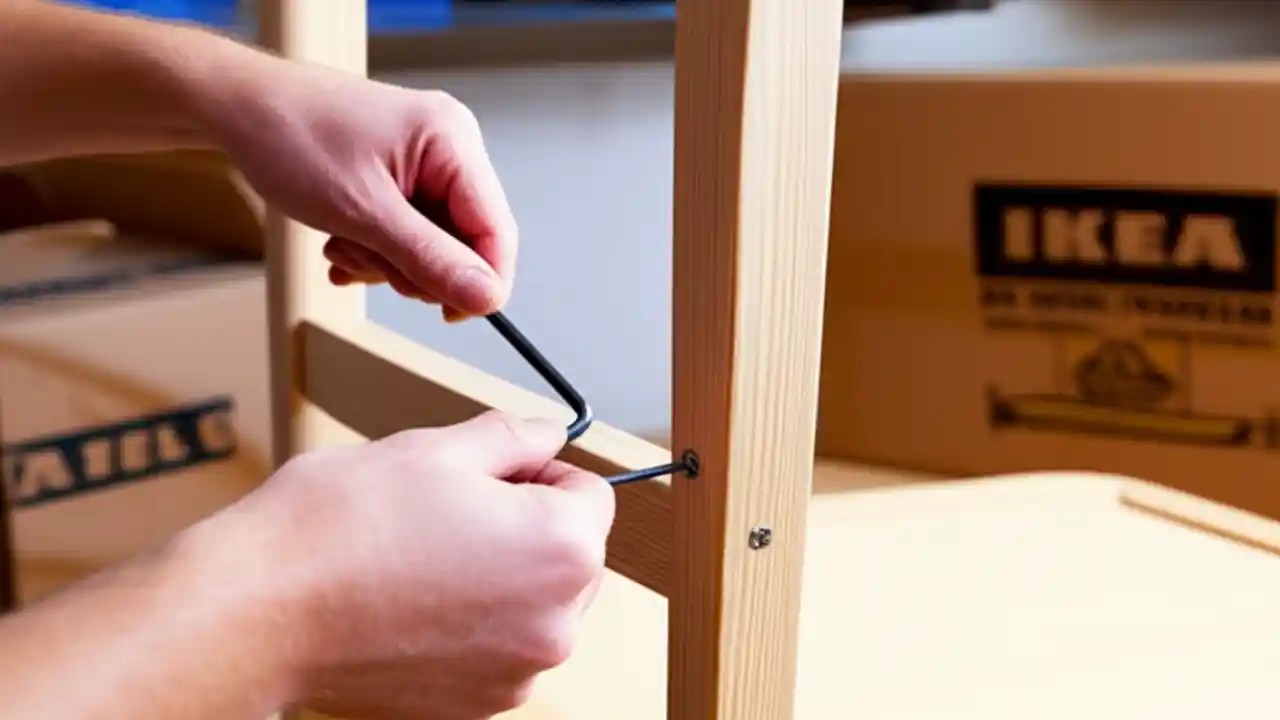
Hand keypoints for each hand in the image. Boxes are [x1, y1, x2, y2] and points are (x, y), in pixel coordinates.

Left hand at [201, 50, 515, 319]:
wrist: (235, 107)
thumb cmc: (290, 138)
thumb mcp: (364, 212)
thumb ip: (431, 258)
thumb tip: (486, 296)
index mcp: (452, 141)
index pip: (496, 229)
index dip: (482, 280)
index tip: (451, 315)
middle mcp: (446, 147)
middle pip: (464, 241)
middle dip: (413, 265)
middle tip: (368, 257)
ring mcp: (422, 161)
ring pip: (431, 245)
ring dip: (385, 260)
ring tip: (344, 242)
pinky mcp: (398, 175)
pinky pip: (407, 233)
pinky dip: (375, 249)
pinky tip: (341, 241)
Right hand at [204, 411, 614, 718]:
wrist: (259, 612)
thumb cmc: (338, 526)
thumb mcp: (435, 447)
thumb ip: (513, 437)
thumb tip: (547, 435)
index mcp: (563, 549)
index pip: (593, 494)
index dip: (540, 473)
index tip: (491, 476)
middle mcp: (557, 622)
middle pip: (572, 554)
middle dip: (526, 526)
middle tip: (447, 513)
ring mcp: (517, 673)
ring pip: (535, 602)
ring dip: (499, 576)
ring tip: (420, 557)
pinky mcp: (476, 705)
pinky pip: (499, 648)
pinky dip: (472, 624)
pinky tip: (412, 601)